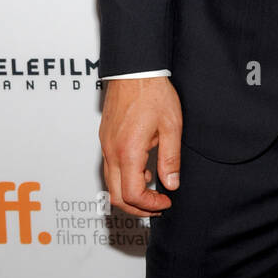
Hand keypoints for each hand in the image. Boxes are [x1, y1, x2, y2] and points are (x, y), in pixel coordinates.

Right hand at [99, 77, 182, 216]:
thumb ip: (171, 158)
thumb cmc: (153, 92)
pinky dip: (124, 177)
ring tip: (153, 184)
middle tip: (157, 205)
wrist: (134, 70)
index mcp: (128, 151)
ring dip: (130, 192)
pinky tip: (143, 167)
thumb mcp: (171, 126)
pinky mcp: (105, 138)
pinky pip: (110, 168)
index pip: (132, 195)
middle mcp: (112, 151)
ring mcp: (106, 145)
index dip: (150, 205)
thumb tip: (171, 184)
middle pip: (116, 197)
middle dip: (137, 207)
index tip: (165, 202)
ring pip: (110, 184)